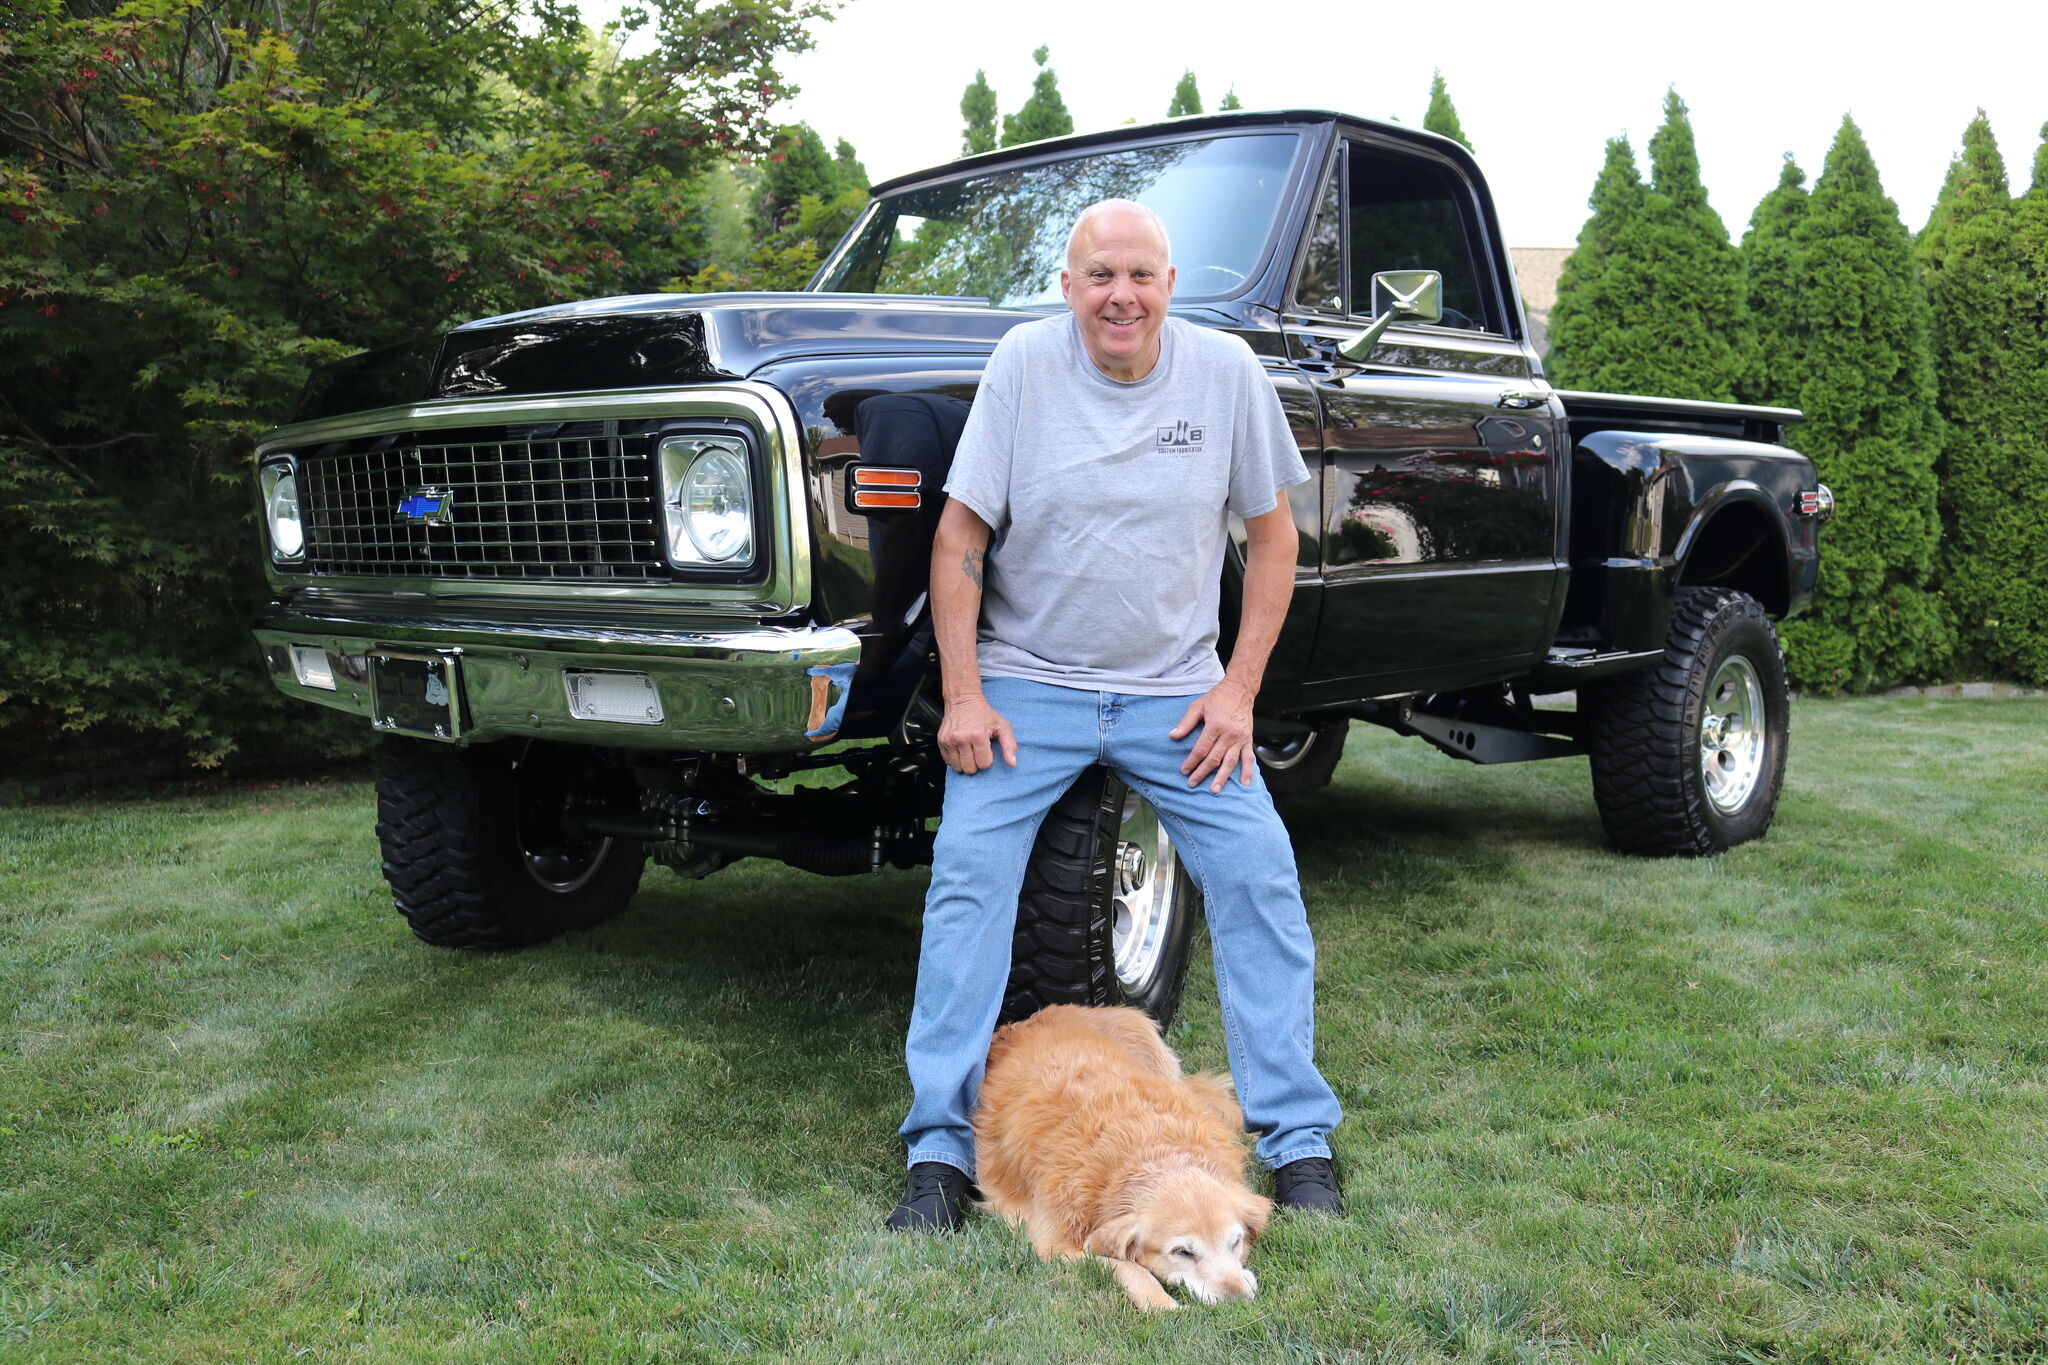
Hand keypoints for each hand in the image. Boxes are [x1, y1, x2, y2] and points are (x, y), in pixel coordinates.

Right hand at [938, 693, 1017, 774]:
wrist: (962, 699)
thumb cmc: (984, 713)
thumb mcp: (1002, 726)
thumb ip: (1010, 745)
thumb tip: (1012, 764)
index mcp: (978, 735)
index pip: (984, 764)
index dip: (987, 759)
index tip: (986, 749)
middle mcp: (961, 738)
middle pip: (970, 769)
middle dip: (976, 764)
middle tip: (977, 751)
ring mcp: (949, 740)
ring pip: (958, 768)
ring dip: (964, 763)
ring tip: (968, 751)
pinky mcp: (941, 741)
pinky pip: (948, 762)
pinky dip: (954, 759)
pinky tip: (960, 749)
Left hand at [1170, 678, 1256, 792]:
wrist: (1240, 690)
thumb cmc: (1217, 697)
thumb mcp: (1198, 706)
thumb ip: (1186, 722)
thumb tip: (1173, 736)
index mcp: (1215, 725)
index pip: (1201, 749)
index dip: (1192, 762)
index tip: (1184, 771)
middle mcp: (1229, 734)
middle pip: (1214, 758)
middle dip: (1202, 773)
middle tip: (1192, 783)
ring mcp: (1240, 738)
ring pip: (1230, 762)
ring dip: (1222, 777)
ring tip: (1214, 790)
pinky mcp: (1248, 740)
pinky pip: (1249, 758)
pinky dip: (1247, 771)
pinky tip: (1245, 783)